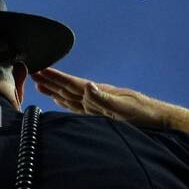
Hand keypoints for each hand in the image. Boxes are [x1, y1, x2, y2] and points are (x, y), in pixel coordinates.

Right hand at [31, 67, 171, 129]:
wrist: (157, 120)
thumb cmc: (144, 114)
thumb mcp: (125, 108)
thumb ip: (105, 98)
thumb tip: (87, 85)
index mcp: (98, 93)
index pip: (72, 84)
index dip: (55, 77)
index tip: (40, 69)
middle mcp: (94, 96)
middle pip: (66, 87)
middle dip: (49, 79)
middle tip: (31, 71)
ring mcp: (94, 104)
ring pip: (68, 95)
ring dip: (53, 88)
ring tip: (38, 82)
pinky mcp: (96, 113)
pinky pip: (74, 105)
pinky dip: (63, 100)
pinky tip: (57, 98)